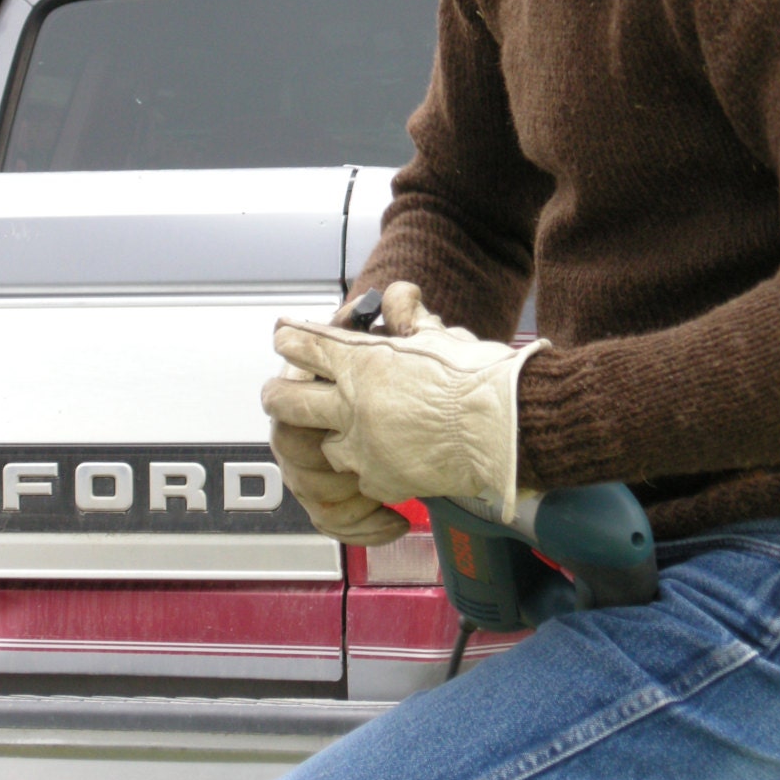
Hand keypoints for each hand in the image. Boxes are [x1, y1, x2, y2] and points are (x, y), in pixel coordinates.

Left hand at [265, 289, 549, 521]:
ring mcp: (362, 447)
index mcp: (361, 362)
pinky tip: (386, 459)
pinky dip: (369, 468)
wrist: (502, 428)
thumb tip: (396, 298)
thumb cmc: (474, 376)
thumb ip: (407, 311)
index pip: (305, 345)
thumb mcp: (438, 331)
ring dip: (330, 435)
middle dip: (277, 392)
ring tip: (342, 431)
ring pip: (321, 445)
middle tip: (277, 390)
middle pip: (286, 399)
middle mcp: (351, 405)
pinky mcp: (381, 481)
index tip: (284, 335)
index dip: (290, 338)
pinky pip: (360, 477)